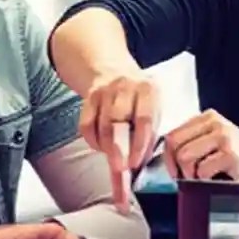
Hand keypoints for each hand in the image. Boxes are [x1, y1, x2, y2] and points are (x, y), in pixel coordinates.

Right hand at [79, 71, 159, 208]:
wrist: (114, 69)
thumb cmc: (139, 99)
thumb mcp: (152, 108)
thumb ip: (149, 134)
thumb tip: (140, 167)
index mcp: (148, 90)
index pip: (144, 119)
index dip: (139, 144)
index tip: (135, 164)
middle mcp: (125, 86)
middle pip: (118, 121)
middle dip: (118, 149)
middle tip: (119, 168)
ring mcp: (105, 90)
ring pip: (101, 125)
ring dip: (106, 147)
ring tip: (114, 161)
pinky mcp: (89, 97)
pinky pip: (86, 125)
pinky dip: (92, 141)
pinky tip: (101, 146)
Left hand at [164, 109, 238, 182]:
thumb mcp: (216, 142)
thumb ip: (194, 142)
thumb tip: (166, 156)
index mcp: (208, 117)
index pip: (173, 133)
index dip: (168, 156)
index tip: (174, 171)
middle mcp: (214, 122)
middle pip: (174, 142)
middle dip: (175, 165)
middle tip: (185, 178)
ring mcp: (223, 136)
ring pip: (184, 156)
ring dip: (189, 174)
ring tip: (202, 179)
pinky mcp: (230, 153)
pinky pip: (202, 170)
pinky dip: (204, 181)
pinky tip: (215, 180)